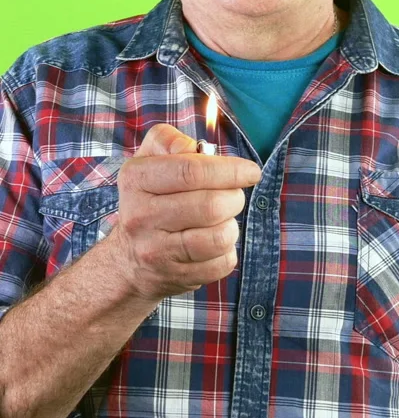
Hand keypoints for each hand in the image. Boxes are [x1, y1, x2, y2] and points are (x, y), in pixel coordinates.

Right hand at [110, 124, 261, 301]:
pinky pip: (221, 263)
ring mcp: (156, 251)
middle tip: (235, 195)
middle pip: (210, 205)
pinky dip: (228, 251)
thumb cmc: (149, 198)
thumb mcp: (147, 161)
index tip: (251, 171)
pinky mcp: (174, 277)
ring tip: (223, 219)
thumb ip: (167, 140)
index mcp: (136, 179)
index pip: (191, 171)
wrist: (127, 260)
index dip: (230, 169)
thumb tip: (192, 148)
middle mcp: (140, 216)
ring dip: (232, 225)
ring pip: (219, 236)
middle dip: (235, 197)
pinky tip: (215, 243)